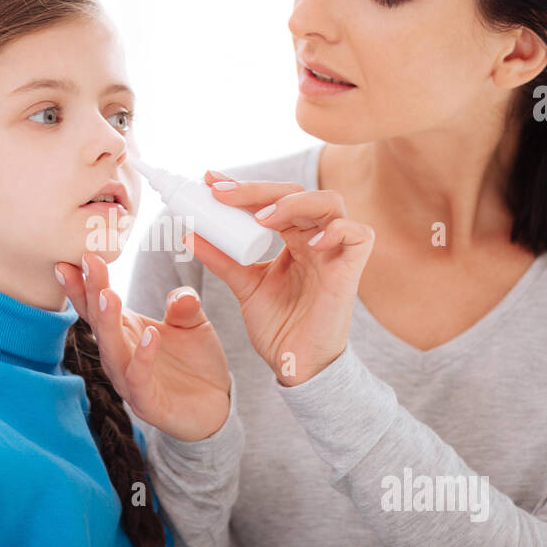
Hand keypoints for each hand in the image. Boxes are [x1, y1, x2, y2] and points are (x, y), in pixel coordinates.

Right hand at [55, 252, 230, 442]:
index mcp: (125, 332)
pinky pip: (140, 379)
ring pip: (112, 351)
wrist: (215, 405)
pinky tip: (149, 334)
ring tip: (109, 295)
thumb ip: (185, 306)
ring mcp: (131, 381)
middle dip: (91, 292)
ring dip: (108, 323)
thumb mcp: (194, 324)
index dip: (85, 283)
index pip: (98, 306)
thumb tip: (181, 294)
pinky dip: (143, 357)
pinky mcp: (149, 403)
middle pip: (99, 322)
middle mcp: (121, 356)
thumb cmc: (195, 363)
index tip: (78, 255)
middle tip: (89, 262)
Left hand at [188, 171, 374, 385]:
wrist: (296, 364)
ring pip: (329, 202)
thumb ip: (221, 258)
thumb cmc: (278, 325)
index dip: (244, 187)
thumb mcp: (243, 285)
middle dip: (258, 189)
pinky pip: (358, 235)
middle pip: (296, 192)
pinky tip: (309, 243)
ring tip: (262, 219)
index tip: (210, 182)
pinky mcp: (352, 270)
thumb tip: (187, 233)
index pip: (273, 198)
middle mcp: (316, 237)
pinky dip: (336, 231)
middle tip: (222, 194)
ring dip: (293, 203)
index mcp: (293, 236)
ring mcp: (336, 251)